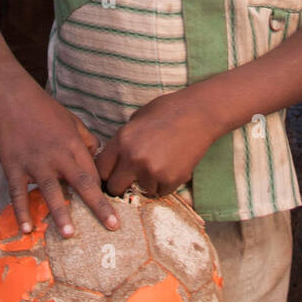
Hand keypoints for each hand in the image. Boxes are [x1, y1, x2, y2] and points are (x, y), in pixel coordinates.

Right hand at [0, 76, 118, 236]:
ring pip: (50, 191)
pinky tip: (26, 228)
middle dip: (98, 206)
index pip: (93, 173)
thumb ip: (86, 140)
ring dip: (60, 213)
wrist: (14, 98)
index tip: (113, 209)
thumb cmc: (46, 109)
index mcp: (74, 145)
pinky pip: (18, 193)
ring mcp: (35, 162)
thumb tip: (96, 155)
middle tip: (112, 226)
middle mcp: (58, 156)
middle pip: (82, 184)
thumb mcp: (73, 121)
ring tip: (69, 234)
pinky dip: (21, 211)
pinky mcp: (14, 166)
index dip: (103, 192)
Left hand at [95, 86, 218, 198]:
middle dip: (121, 185)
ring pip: (141, 190)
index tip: (113, 175)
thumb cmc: (169, 110)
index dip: (105, 174)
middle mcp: (133, 158)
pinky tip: (173, 166)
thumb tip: (114, 159)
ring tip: (161, 164)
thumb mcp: (137, 118)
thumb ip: (123, 140)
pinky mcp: (170, 179)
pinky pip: (161, 191)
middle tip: (131, 180)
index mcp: (122, 141)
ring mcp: (152, 171)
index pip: (100, 170)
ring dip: (148, 183)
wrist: (200, 113)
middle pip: (114, 187)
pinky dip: (166, 183)